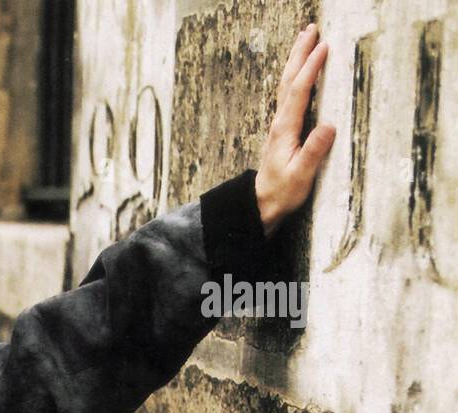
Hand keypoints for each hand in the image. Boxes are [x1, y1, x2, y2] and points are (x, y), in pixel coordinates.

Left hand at [255, 23, 336, 237]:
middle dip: (299, 53)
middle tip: (311, 29)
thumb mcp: (300, 175)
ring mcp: (280, 125)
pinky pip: (289, 95)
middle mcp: (280, 122)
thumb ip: (313, 152)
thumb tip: (328, 126)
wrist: (263, 204)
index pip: (299, 92)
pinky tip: (299, 71)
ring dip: (295, 61)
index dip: (311, 68)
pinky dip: (295, 76)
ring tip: (305, 39)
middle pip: (289, 80)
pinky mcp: (283, 129)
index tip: (323, 47)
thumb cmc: (282, 192)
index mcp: (285, 129)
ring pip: (287, 85)